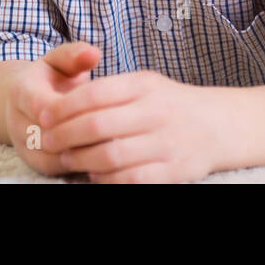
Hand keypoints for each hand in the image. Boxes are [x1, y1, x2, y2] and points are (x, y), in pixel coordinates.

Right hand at [4, 42, 101, 175]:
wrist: (30, 101)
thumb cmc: (52, 77)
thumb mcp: (61, 60)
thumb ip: (75, 55)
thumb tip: (94, 53)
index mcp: (21, 91)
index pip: (41, 106)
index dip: (69, 110)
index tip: (98, 107)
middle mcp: (15, 121)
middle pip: (45, 135)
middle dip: (78, 133)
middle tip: (111, 129)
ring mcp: (22, 145)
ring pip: (50, 156)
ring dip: (79, 151)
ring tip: (108, 143)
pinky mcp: (32, 163)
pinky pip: (53, 169)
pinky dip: (76, 165)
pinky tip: (99, 155)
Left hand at [38, 69, 224, 182]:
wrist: (220, 125)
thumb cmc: (170, 104)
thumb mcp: (145, 84)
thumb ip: (110, 90)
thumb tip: (64, 105)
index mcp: (145, 85)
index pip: (94, 93)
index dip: (63, 106)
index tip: (44, 115)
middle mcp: (156, 112)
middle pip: (97, 126)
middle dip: (64, 135)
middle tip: (48, 141)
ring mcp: (166, 143)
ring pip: (110, 156)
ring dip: (81, 160)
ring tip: (68, 159)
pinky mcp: (174, 171)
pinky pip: (131, 180)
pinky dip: (107, 179)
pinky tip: (95, 174)